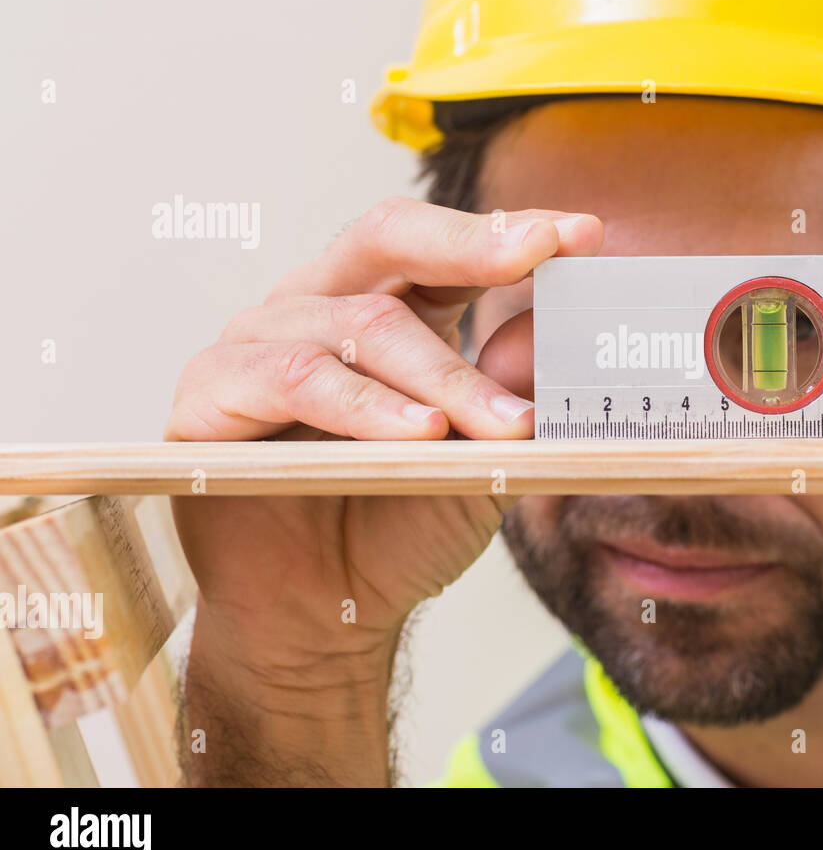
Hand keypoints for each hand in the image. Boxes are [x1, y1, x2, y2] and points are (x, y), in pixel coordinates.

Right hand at [166, 197, 601, 783]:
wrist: (321, 616)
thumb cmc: (397, 526)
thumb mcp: (481, 461)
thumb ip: (510, 398)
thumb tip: (552, 333)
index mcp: (385, 309)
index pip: (446, 249)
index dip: (510, 235)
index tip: (583, 234)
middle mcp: (319, 306)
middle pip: (390, 238)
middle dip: (471, 245)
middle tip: (539, 251)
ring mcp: (260, 340)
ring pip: (360, 325)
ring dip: (441, 375)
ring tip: (501, 422)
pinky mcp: (212, 391)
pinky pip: (293, 377)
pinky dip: (365, 406)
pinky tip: (420, 434)